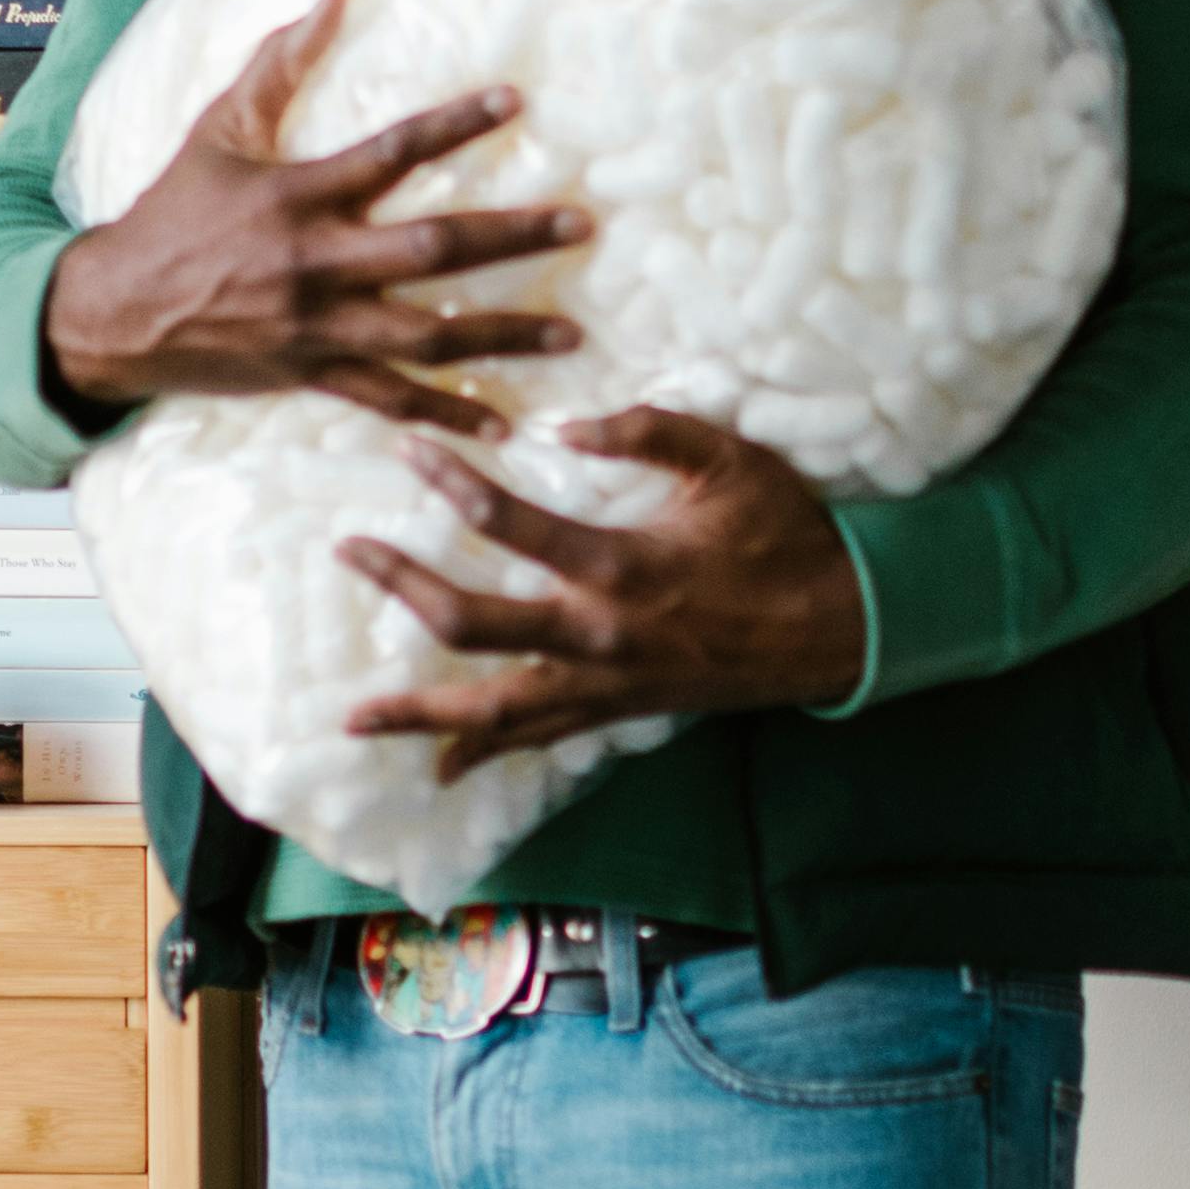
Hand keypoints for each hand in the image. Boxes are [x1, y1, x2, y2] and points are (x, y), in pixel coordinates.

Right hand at [41, 0, 590, 429]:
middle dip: (514, 237)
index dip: (455, 125)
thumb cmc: (170, 213)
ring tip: (571, 333)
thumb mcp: (216, 129)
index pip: (392, 152)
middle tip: (583, 224)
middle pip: (434, 249)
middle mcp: (316, 263)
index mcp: (297, 195)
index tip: (517, 102)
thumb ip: (277, 63)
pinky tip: (503, 426)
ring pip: (429, 336)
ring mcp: (319, 327)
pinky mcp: (313, 375)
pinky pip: (393, 399)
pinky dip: (448, 417)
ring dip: (504, 337)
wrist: (112, 314)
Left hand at [339, 409, 868, 771]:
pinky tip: (437, 765)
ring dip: (419, 715)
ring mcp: (605, 685)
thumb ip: (646, 430)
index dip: (449, 482)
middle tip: (349, 551)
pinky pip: (538, 739)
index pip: (509, 523)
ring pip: (493, 710)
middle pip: (472, 626)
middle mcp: (600, 635)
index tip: (406, 448)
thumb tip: (563, 423)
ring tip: (353, 718)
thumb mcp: (728, 459)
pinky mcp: (618, 711)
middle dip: (402, 588)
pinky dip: (484, 753)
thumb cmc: (786, 534)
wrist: (841, 626)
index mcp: (622, 566)